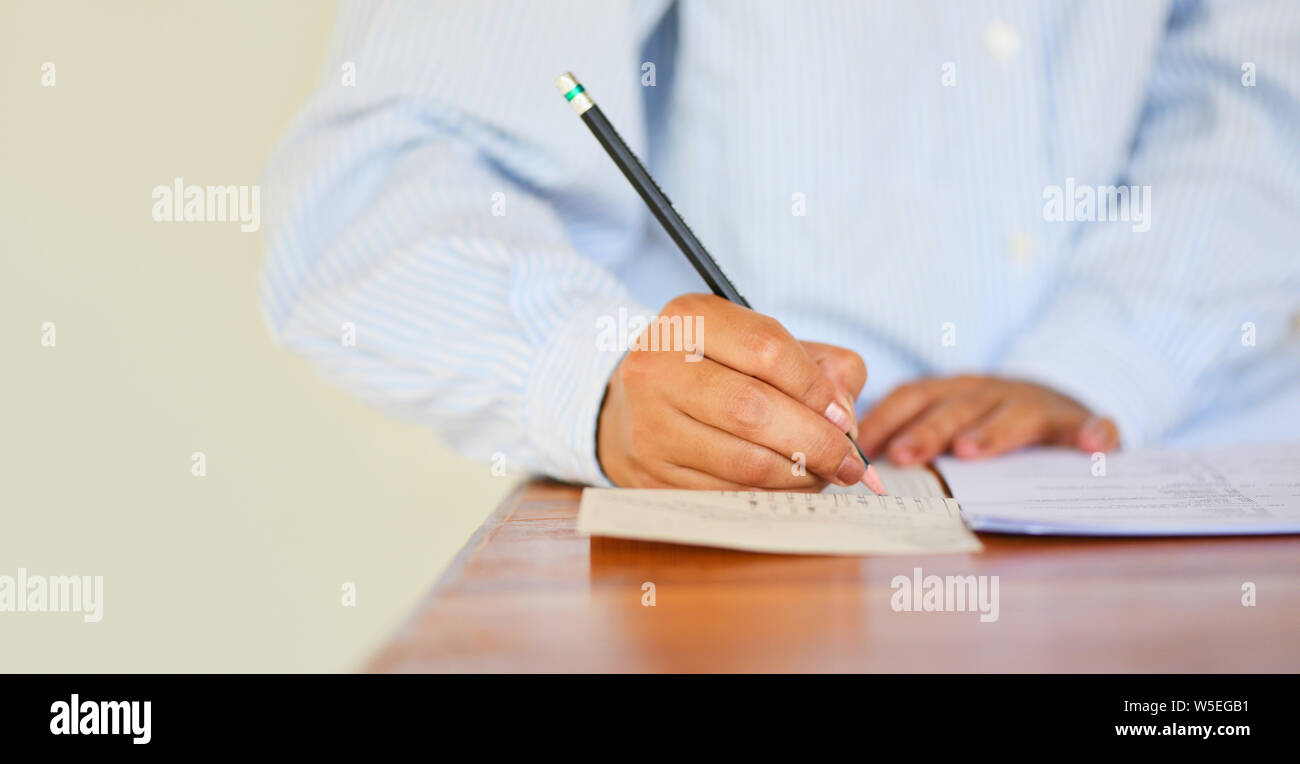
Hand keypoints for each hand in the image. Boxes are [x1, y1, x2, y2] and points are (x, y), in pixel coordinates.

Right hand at [596, 293, 873, 489]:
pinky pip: (728, 495)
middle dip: (817, 442)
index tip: (845, 417)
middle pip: (753, 410)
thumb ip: (822, 365)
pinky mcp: (651, 475)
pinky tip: (789, 487)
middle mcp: (657, 367)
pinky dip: (771, 496)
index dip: (818, 389)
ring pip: (744, 462)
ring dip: (800, 477)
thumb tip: (845, 416)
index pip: (767, 349)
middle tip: (850, 462)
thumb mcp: (761, 344)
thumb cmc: (715, 370)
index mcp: (689, 319)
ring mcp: (649, 425)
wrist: (634, 404)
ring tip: (825, 474)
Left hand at [856, 375, 1119, 464]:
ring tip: (971, 452)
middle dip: (929, 430)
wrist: (1057, 401)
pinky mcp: (1078, 421)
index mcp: (952, 390)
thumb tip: (850, 460)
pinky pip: (1090, 424)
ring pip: (1015, 416)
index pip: (912, 397)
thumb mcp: (947, 416)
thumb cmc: (985, 417)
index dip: (887, 418)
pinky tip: (1093, 445)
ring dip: (993, 432)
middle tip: (905, 456)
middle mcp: (990, 391)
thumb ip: (907, 432)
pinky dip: (1094, 432)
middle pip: (957, 409)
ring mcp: (1036, 404)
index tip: (860, 445)